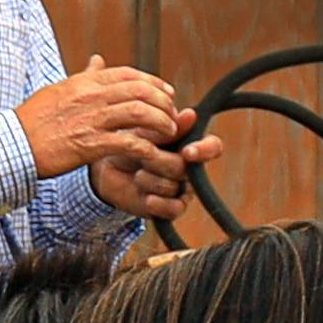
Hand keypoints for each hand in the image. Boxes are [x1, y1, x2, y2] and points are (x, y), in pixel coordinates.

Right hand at [18, 55, 189, 189]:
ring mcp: (92, 120)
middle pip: (141, 91)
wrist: (12, 145)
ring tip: (168, 132)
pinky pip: (129, 142)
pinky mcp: (90, 145)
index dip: (154, 83)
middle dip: (163, 102)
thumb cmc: (32, 120)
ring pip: (141, 113)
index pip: (129, 74)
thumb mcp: (58, 89)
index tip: (165, 93)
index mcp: (85, 82)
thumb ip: (83, 76)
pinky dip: (147, 148)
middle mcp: (91, 97)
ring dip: (161, 122)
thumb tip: (98, 59)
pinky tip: (152, 153)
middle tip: (171, 115)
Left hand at [90, 124, 221, 224]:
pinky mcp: (172, 207)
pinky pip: (175, 209)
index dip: (204, 150)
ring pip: (174, 186)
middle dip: (157, 161)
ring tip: (137, 174)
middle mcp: (191, 167)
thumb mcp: (145, 132)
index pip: (213, 147)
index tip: (186, 151)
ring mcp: (183, 188)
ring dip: (149, 180)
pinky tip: (147, 198)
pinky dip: (160, 204)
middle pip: (184, 168)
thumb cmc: (130, 145)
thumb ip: (167, 127)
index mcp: (190, 144)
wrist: (108, 169)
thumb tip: (191, 114)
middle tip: (141, 157)